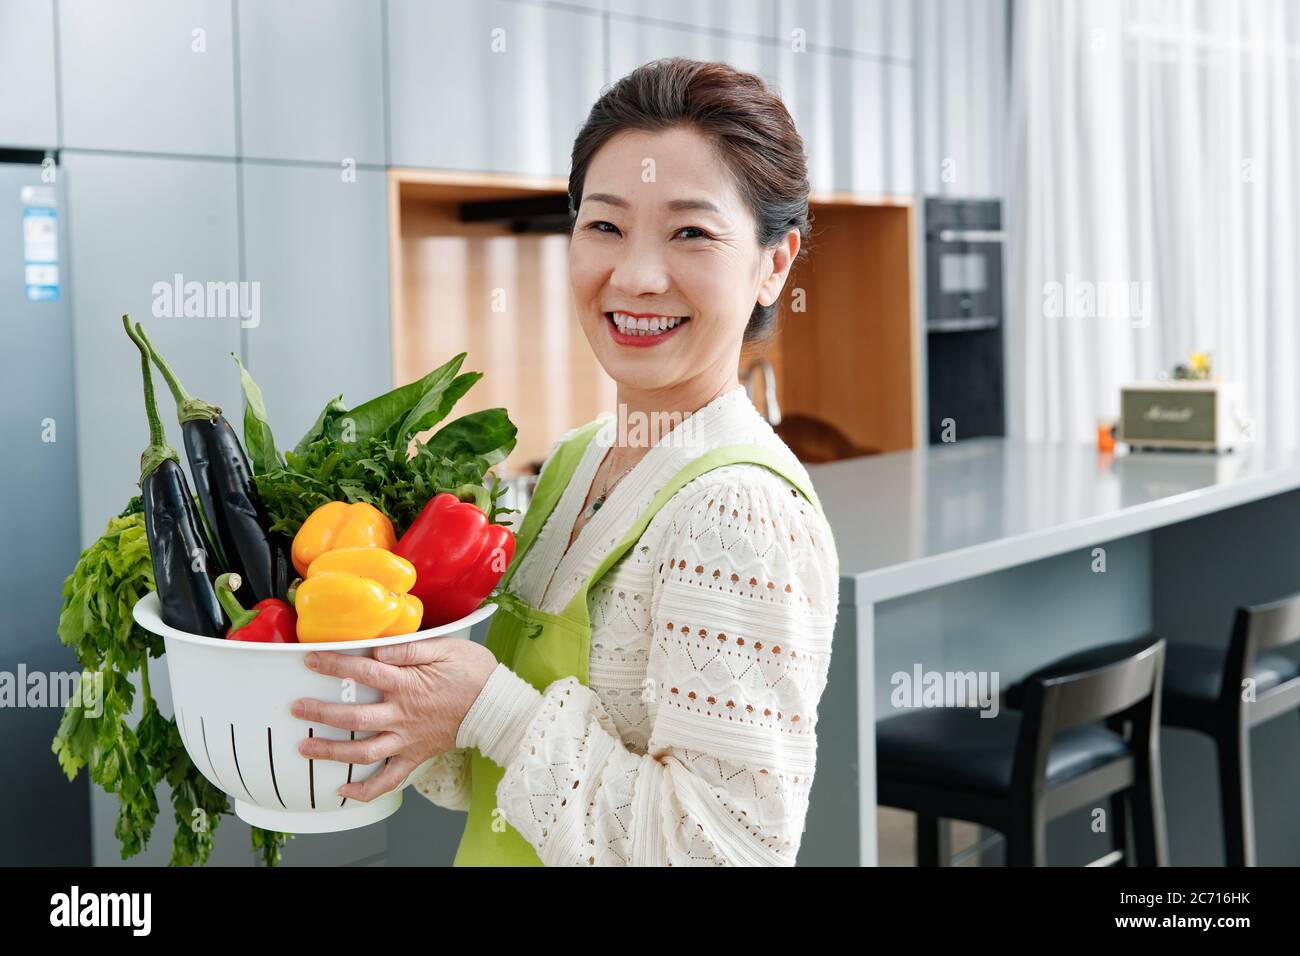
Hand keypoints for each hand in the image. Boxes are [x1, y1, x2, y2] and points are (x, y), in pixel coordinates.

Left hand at [292, 637, 497, 802]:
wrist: (498, 707)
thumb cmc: (474, 672)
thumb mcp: (446, 647)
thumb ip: (409, 649)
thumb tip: (377, 650)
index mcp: (408, 684)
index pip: (364, 672)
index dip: (334, 665)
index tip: (311, 659)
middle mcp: (402, 715)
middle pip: (354, 716)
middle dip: (321, 712)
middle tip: (296, 708)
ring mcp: (407, 739)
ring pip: (363, 751)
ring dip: (331, 751)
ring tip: (305, 748)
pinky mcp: (415, 756)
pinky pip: (388, 779)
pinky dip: (365, 789)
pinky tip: (343, 789)